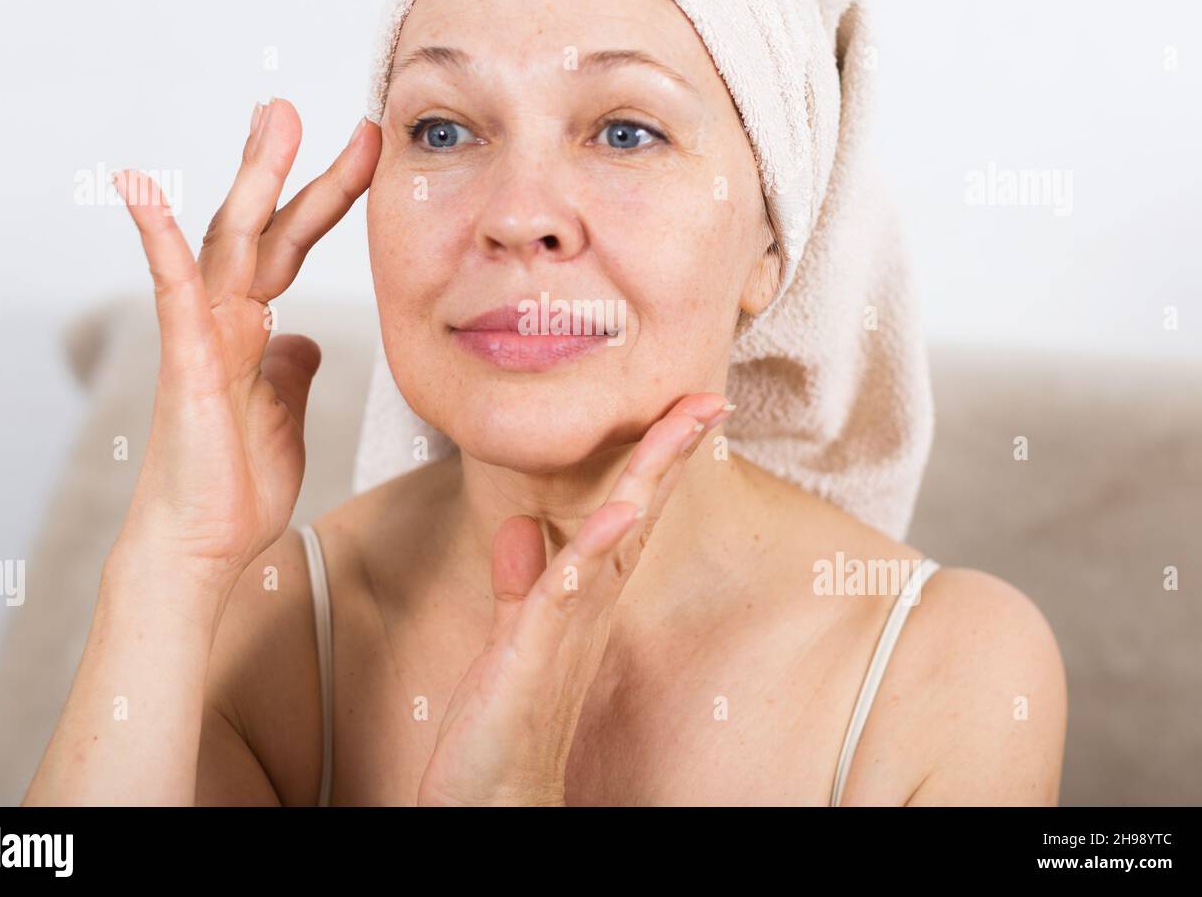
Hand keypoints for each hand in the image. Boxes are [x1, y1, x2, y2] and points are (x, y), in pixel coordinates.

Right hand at [110, 99, 380, 583]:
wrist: (203, 546)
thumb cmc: (237, 485)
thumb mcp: (285, 412)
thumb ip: (291, 366)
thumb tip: (304, 339)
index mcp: (256, 329)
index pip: (292, 245)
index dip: (327, 197)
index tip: (366, 152)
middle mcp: (228, 320)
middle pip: (264, 226)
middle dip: (291, 166)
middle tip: (311, 107)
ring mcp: (204, 336)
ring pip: (229, 241)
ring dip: (250, 177)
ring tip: (271, 116)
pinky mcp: (187, 361)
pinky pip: (172, 290)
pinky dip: (157, 238)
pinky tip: (140, 187)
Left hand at [416, 392, 733, 805]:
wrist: (492, 802)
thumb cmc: (503, 725)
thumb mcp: (512, 636)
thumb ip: (521, 581)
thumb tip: (520, 528)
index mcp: (584, 594)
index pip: (627, 513)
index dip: (654, 462)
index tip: (681, 413)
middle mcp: (589, 604)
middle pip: (639, 512)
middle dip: (671, 452)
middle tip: (709, 399)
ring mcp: (569, 626)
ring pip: (617, 537)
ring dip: (648, 481)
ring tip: (679, 428)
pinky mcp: (538, 650)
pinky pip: (570, 590)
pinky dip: (597, 548)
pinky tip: (622, 513)